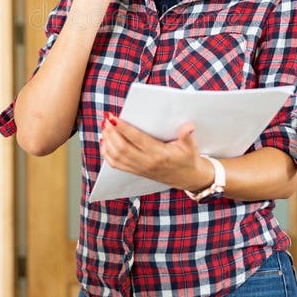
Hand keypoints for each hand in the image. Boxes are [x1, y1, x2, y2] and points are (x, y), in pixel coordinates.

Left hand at [99, 114, 214, 191]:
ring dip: (107, 141)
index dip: (123, 128)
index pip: (137, 140)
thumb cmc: (188, 159)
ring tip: (104, 127)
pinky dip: (107, 153)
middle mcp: (147, 163)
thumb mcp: (191, 147)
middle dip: (111, 133)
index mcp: (159, 154)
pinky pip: (117, 165)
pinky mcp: (136, 171)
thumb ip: (187, 136)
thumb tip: (188, 126)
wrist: (189, 178)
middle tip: (106, 119)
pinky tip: (105, 141)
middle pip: (122, 149)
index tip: (113, 118)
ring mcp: (140, 169)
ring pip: (116, 157)